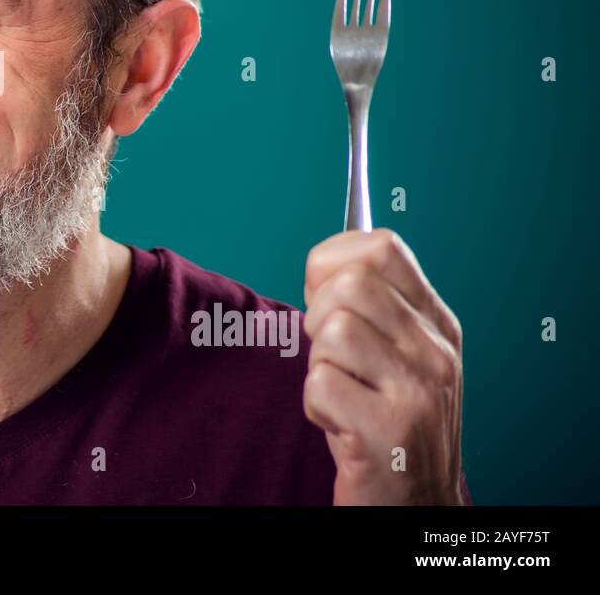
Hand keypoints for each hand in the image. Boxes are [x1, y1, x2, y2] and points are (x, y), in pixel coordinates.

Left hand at [302, 229, 463, 504]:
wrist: (416, 504)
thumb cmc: (386, 423)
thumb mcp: (395, 357)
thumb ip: (369, 308)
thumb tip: (325, 260)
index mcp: (436, 324)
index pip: (382, 247)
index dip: (333, 261)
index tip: (324, 295)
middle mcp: (434, 351)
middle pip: (349, 283)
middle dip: (317, 315)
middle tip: (331, 356)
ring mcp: (416, 390)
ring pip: (331, 331)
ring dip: (318, 365)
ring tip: (342, 393)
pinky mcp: (388, 430)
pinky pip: (319, 385)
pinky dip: (315, 406)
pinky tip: (340, 424)